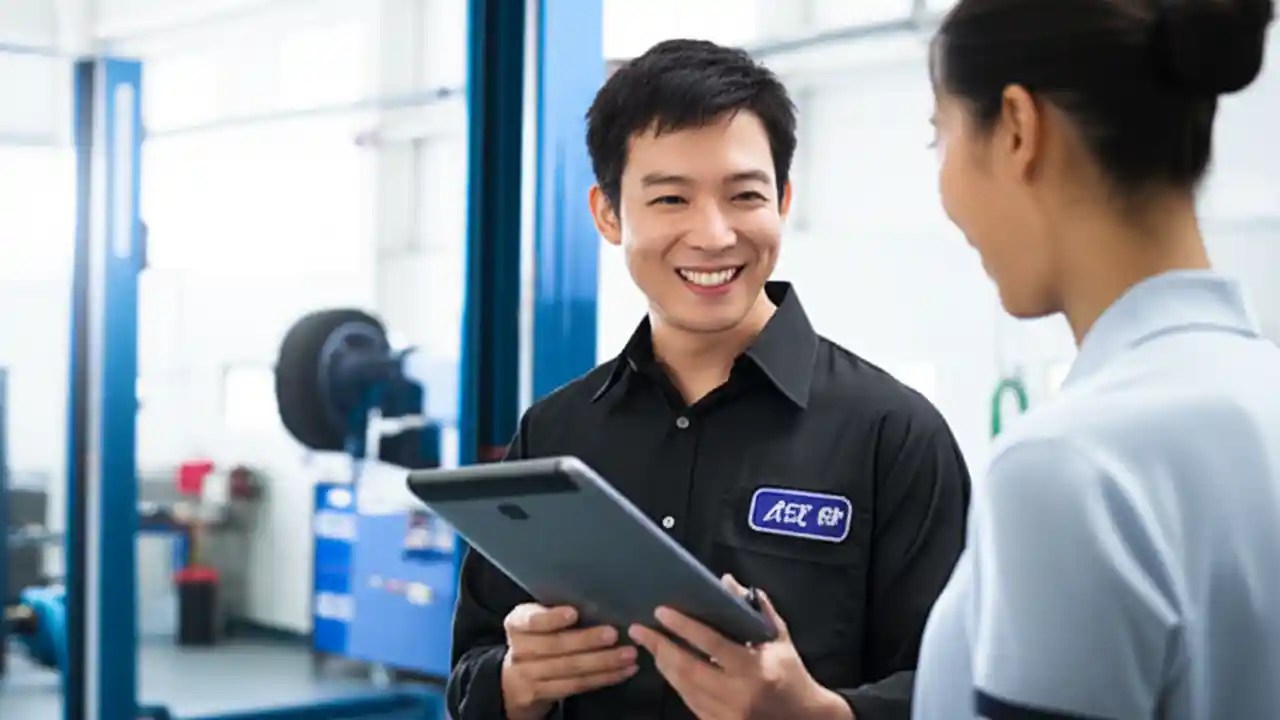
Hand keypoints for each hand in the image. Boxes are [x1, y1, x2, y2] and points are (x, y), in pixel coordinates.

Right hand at [500, 603, 638, 719]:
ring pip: (570, 669)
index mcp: (517, 624)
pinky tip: (622, 671)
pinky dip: (604, 678)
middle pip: (555, 646)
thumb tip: (597, 602)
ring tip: (627, 654)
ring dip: (603, 662)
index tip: (573, 613)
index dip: (552, 618)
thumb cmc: (536, 640)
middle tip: (613, 634)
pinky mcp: (542, 694)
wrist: (515, 680)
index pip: (532, 620)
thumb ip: (554, 612)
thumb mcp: (535, 620)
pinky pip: (577, 685)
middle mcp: (519, 650)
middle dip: (586, 640)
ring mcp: (528, 676)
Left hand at [629, 575, 852, 719]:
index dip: (684, 628)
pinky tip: (666, 667)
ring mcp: (727, 715)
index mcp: (755, 669)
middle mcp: (738, 694)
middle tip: (639, 629)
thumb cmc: (791, 673)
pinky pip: (690, 702)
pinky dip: (676, 683)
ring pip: (684, 688)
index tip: (661, 612)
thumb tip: (727, 582)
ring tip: (649, 644)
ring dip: (663, 665)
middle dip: (660, 647)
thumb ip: (755, 609)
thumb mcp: (779, 638)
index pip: (712, 644)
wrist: (804, 719)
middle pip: (688, 669)